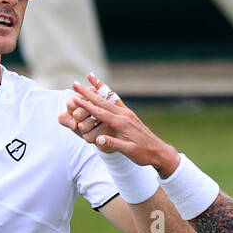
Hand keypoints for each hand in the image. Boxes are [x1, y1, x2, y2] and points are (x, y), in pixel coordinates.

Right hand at [58, 73, 179, 175]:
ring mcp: (127, 113)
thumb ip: (113, 144)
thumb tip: (98, 140)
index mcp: (122, 123)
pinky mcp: (129, 114)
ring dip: (95, 89)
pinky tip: (102, 87)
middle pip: (102, 101)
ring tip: (86, 79)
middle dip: (87, 93)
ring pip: (108, 99)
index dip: (86, 106)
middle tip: (74, 84)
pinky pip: (116, 101)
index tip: (74, 98)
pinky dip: (108, 93)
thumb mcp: (128, 151)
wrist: (158, 151)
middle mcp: (124, 115)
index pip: (100, 113)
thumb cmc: (143, 154)